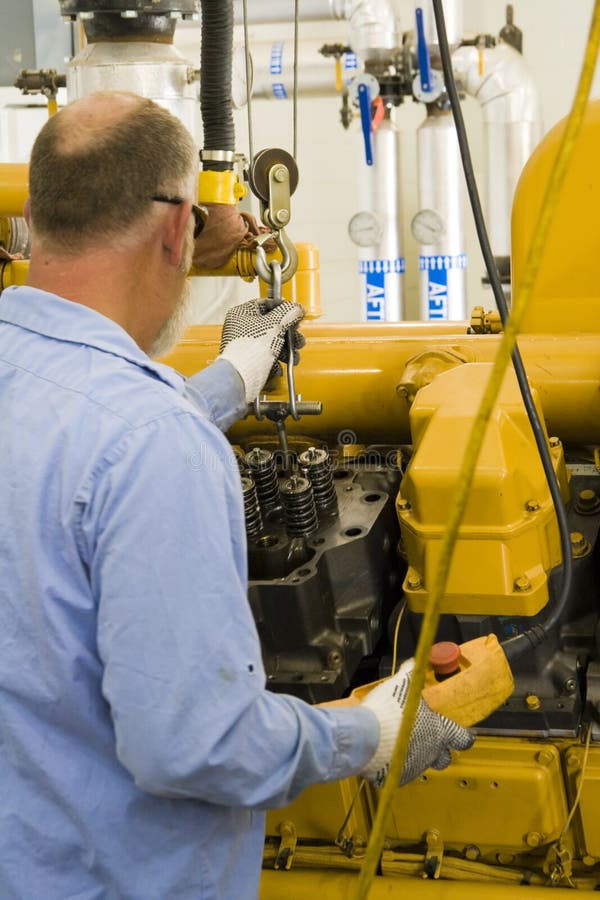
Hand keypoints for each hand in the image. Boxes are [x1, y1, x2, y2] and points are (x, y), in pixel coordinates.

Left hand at [219, 299, 304, 402]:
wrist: (241, 377)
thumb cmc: (251, 348)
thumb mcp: (275, 325)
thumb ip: (288, 313)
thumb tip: (296, 308)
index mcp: (241, 314)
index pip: (265, 304)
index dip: (283, 308)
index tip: (295, 313)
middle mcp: (240, 328)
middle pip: (271, 326)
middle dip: (289, 335)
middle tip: (298, 340)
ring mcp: (243, 346)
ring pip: (271, 344)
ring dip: (286, 351)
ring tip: (293, 357)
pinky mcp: (247, 362)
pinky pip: (265, 359)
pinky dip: (275, 363)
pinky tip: (279, 368)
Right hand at [360, 659, 473, 787]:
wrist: (365, 735)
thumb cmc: (388, 710)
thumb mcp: (401, 685)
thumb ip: (411, 674)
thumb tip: (415, 662)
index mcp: (439, 730)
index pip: (463, 738)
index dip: (464, 736)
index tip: (465, 736)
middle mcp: (432, 751)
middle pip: (445, 757)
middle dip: (440, 751)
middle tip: (428, 739)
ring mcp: (417, 766)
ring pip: (423, 765)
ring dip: (416, 756)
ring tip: (401, 743)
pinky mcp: (400, 777)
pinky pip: (402, 772)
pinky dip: (397, 764)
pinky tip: (386, 754)